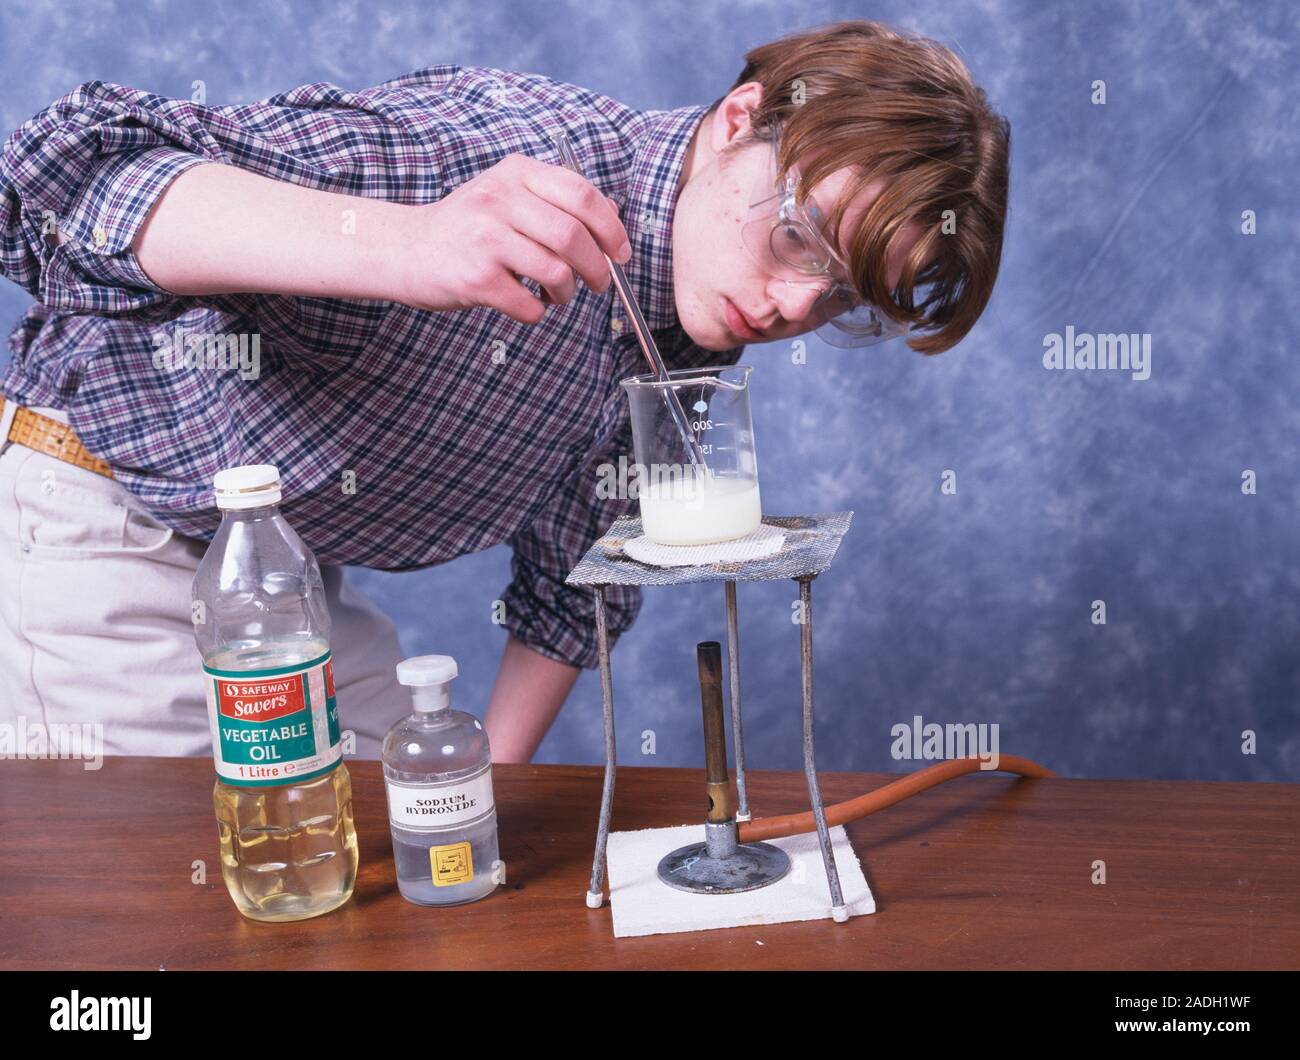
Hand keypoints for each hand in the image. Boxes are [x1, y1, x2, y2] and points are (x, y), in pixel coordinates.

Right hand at [397, 152, 631, 322]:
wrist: (405, 249)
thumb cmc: (467, 227)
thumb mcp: (509, 196)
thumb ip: (558, 200)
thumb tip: (613, 215)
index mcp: (515, 173)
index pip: (582, 194)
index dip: (611, 228)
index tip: (621, 253)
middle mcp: (499, 199)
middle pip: (574, 237)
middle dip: (598, 269)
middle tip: (600, 284)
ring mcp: (485, 239)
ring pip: (556, 273)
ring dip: (567, 294)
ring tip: (557, 295)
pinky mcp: (475, 279)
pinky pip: (530, 305)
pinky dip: (538, 312)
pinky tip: (526, 303)